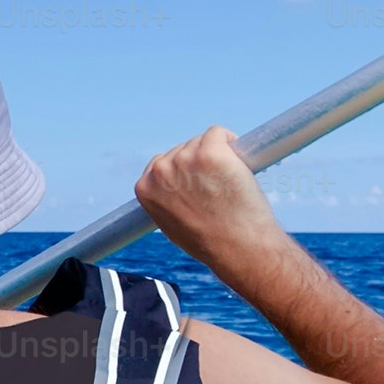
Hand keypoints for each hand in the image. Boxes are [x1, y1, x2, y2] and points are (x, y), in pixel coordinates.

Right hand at [132, 126, 293, 275]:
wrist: (238, 249)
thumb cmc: (211, 242)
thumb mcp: (173, 224)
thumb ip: (167, 200)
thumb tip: (177, 187)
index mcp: (145, 188)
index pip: (163, 164)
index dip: (185, 173)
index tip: (199, 185)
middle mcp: (161, 170)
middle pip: (183, 149)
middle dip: (201, 164)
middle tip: (218, 190)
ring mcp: (185, 159)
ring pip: (202, 142)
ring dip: (218, 156)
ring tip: (227, 187)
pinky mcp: (210, 152)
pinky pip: (219, 134)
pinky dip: (231, 144)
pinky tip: (237, 166)